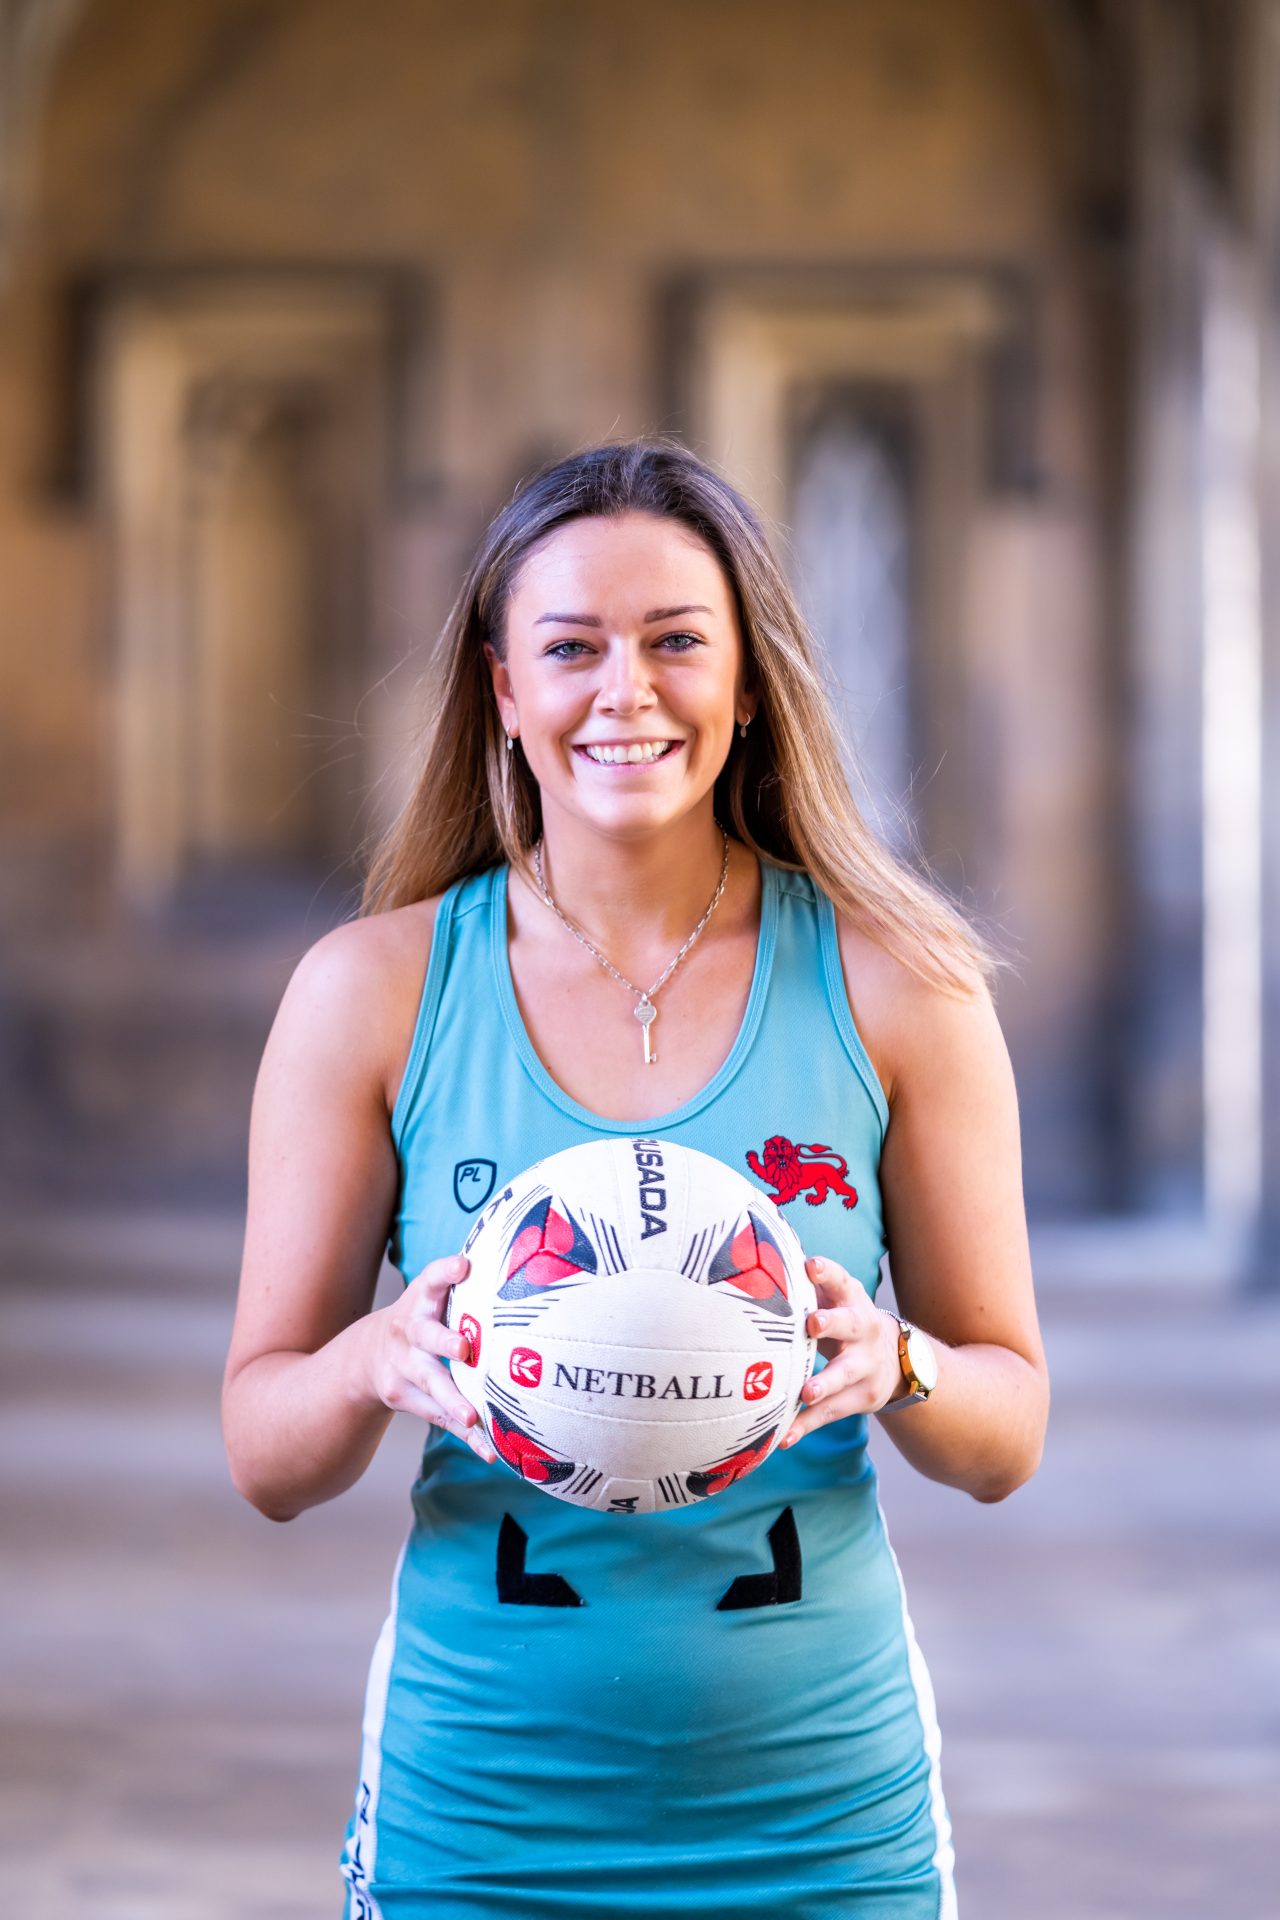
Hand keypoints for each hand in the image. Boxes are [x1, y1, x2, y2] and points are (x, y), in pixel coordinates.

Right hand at [362, 1253, 495, 1462]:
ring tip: (472, 1417)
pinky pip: (438, 1417)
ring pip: (431, 1384)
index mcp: (420, 1301)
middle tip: (464, 1349)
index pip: (431, 1280)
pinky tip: (489, 1452)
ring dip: (453, 1400)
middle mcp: (408, 1332)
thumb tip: (519, 1263)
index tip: (463, 1266)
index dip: (446, 1272)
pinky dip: (465, 1436)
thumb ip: (462, 1285)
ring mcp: (403, 1367)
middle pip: (425, 1336)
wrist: (368, 1356)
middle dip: (444, 1341)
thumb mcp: (431, 1296)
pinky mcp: (404, 1398)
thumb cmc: (421, 1320)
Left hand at [781, 1256, 901, 1446]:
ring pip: (845, 1374)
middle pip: (851, 1324)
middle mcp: (864, 1330)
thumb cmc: (845, 1322)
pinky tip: (784, 1437)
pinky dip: (807, 1425)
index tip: (810, 1266)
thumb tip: (759, 1259)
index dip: (827, 1272)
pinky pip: (832, 1412)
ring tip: (805, 1392)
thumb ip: (808, 1286)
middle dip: (833, 1323)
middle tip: (813, 1324)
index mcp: (852, 1300)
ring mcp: (867, 1365)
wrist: (896, 1360)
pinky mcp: (863, 1397)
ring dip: (825, 1383)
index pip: (841, 1280)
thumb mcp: (835, 1299)